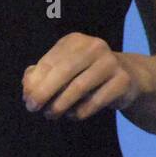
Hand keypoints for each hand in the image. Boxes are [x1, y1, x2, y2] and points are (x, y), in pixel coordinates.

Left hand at [23, 32, 143, 120]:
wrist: (128, 77)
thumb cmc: (85, 73)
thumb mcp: (62, 69)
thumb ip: (40, 76)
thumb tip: (28, 89)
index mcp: (74, 41)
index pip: (49, 62)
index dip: (35, 83)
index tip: (27, 99)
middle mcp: (94, 47)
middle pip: (63, 72)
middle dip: (44, 92)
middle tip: (33, 108)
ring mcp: (110, 62)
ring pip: (79, 87)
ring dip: (60, 104)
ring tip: (50, 114)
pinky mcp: (123, 81)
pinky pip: (96, 100)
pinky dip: (80, 111)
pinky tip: (72, 115)